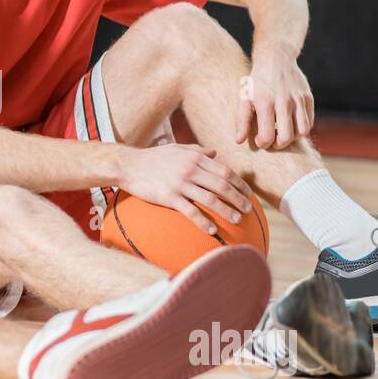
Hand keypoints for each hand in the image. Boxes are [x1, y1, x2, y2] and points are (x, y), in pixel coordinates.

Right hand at [118, 143, 252, 234]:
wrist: (128, 165)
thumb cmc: (153, 157)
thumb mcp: (177, 148)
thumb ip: (197, 150)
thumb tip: (215, 153)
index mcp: (195, 158)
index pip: (224, 171)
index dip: (239, 183)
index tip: (248, 193)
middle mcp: (191, 170)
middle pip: (222, 185)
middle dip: (238, 198)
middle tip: (248, 209)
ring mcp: (180, 184)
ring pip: (210, 199)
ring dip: (226, 210)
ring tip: (237, 219)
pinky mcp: (169, 197)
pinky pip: (190, 211)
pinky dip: (203, 221)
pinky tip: (211, 230)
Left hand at [236, 42, 314, 149]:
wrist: (276, 58)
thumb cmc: (257, 82)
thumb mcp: (244, 98)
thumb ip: (241, 120)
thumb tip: (239, 141)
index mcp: (265, 102)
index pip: (267, 136)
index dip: (263, 143)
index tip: (259, 139)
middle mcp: (284, 101)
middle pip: (287, 137)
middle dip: (278, 144)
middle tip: (272, 139)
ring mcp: (298, 99)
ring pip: (302, 131)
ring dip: (292, 137)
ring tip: (282, 132)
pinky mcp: (308, 98)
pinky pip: (309, 122)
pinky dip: (301, 128)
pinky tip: (291, 124)